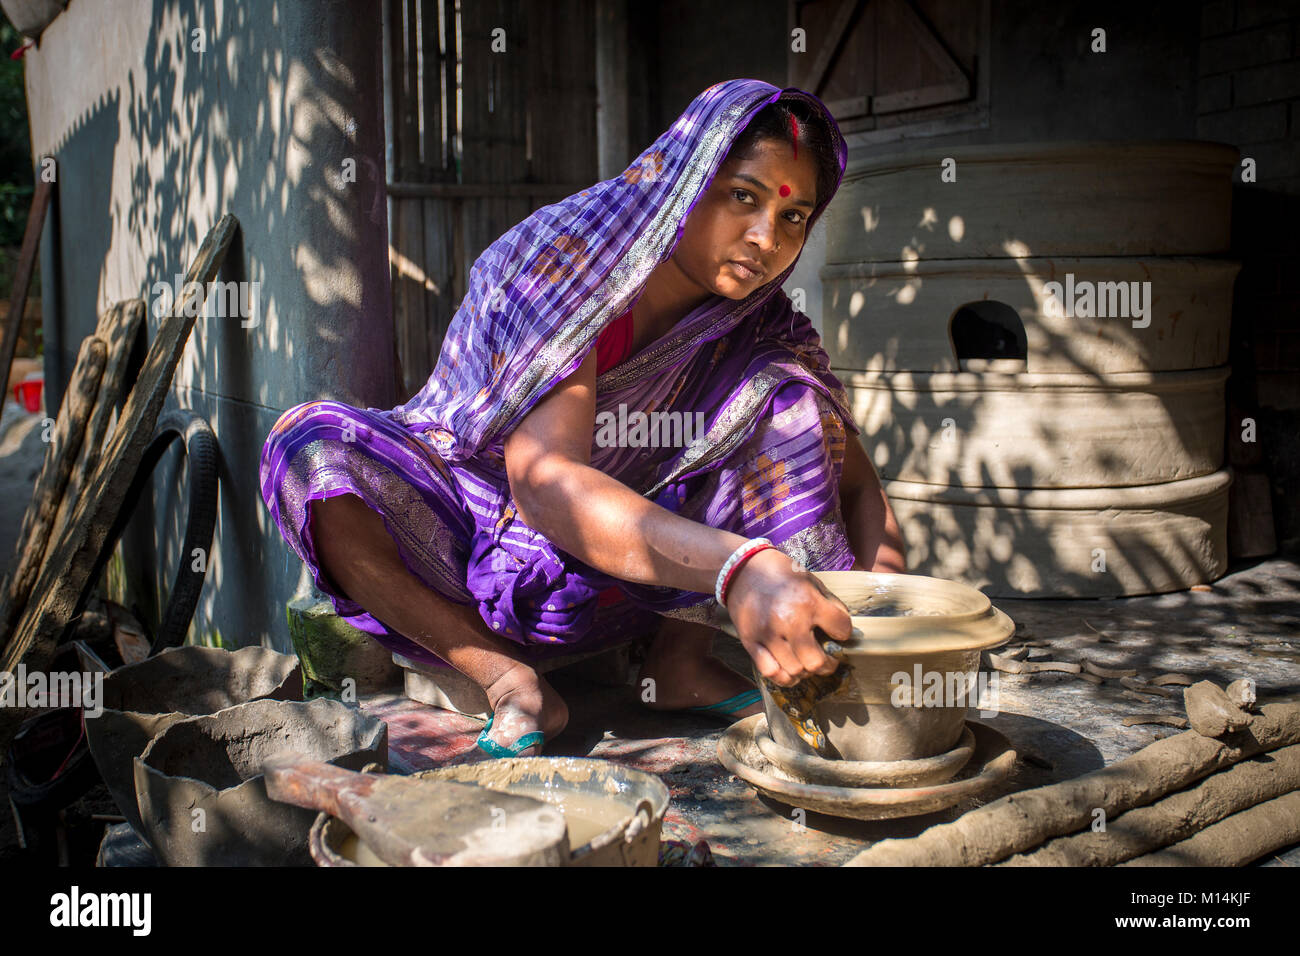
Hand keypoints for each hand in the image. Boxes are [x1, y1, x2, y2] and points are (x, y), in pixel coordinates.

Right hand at [724, 549, 852, 686]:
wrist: (742, 569)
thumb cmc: (780, 573)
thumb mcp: (811, 580)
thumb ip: (829, 604)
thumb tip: (844, 628)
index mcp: (808, 602)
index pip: (841, 629)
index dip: (845, 632)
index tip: (839, 632)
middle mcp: (789, 621)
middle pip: (816, 662)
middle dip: (828, 664)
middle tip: (828, 660)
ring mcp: (768, 634)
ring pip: (795, 671)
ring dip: (805, 671)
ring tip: (807, 662)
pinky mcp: (751, 642)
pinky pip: (771, 672)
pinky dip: (784, 676)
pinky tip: (790, 669)